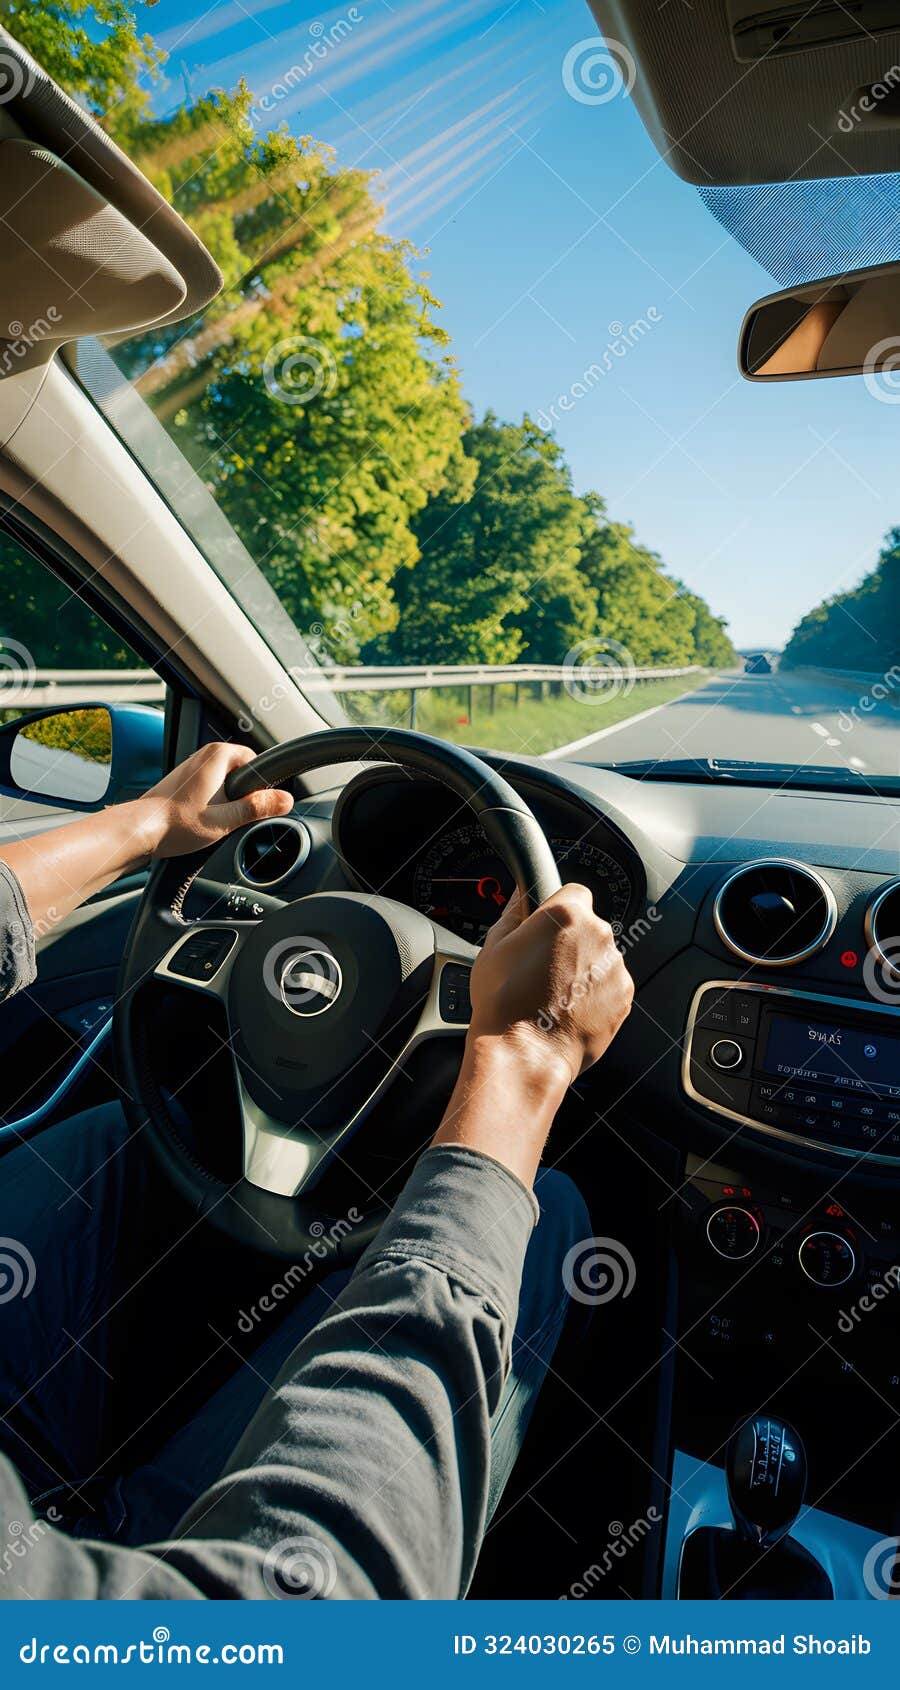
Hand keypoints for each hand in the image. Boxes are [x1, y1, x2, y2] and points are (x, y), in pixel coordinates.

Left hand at [137, 743, 293, 858]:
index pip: (257, 763)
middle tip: (230, 818)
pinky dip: (212, 803)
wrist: (141, 830)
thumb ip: (258, 807)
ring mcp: (193, 767)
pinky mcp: (185, 780)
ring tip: (213, 821)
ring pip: (226, 782)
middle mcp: (204, 755)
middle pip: (242, 773)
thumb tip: (285, 800)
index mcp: (218, 755)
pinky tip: (202, 820)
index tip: (254, 807)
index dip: (260, 788)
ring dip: (226, 802)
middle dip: (242, 796)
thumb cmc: (175, 824)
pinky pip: (211, 787)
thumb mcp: (225, 820)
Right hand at [469, 883, 633, 1089]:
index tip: (546, 927)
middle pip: (588, 927)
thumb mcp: (493, 947)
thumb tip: (521, 898)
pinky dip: (595, 995)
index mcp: (567, 915)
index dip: (557, 910)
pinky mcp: (624, 998)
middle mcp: (599, 936)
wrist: (525, 1052)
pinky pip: (610, 986)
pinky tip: (567, 1010)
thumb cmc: (505, 1003)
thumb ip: (513, 914)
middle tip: (541, 967)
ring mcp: (615, 968)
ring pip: (600, 958)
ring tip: (552, 995)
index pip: (574, 892)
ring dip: (583, 969)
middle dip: (569, 942)